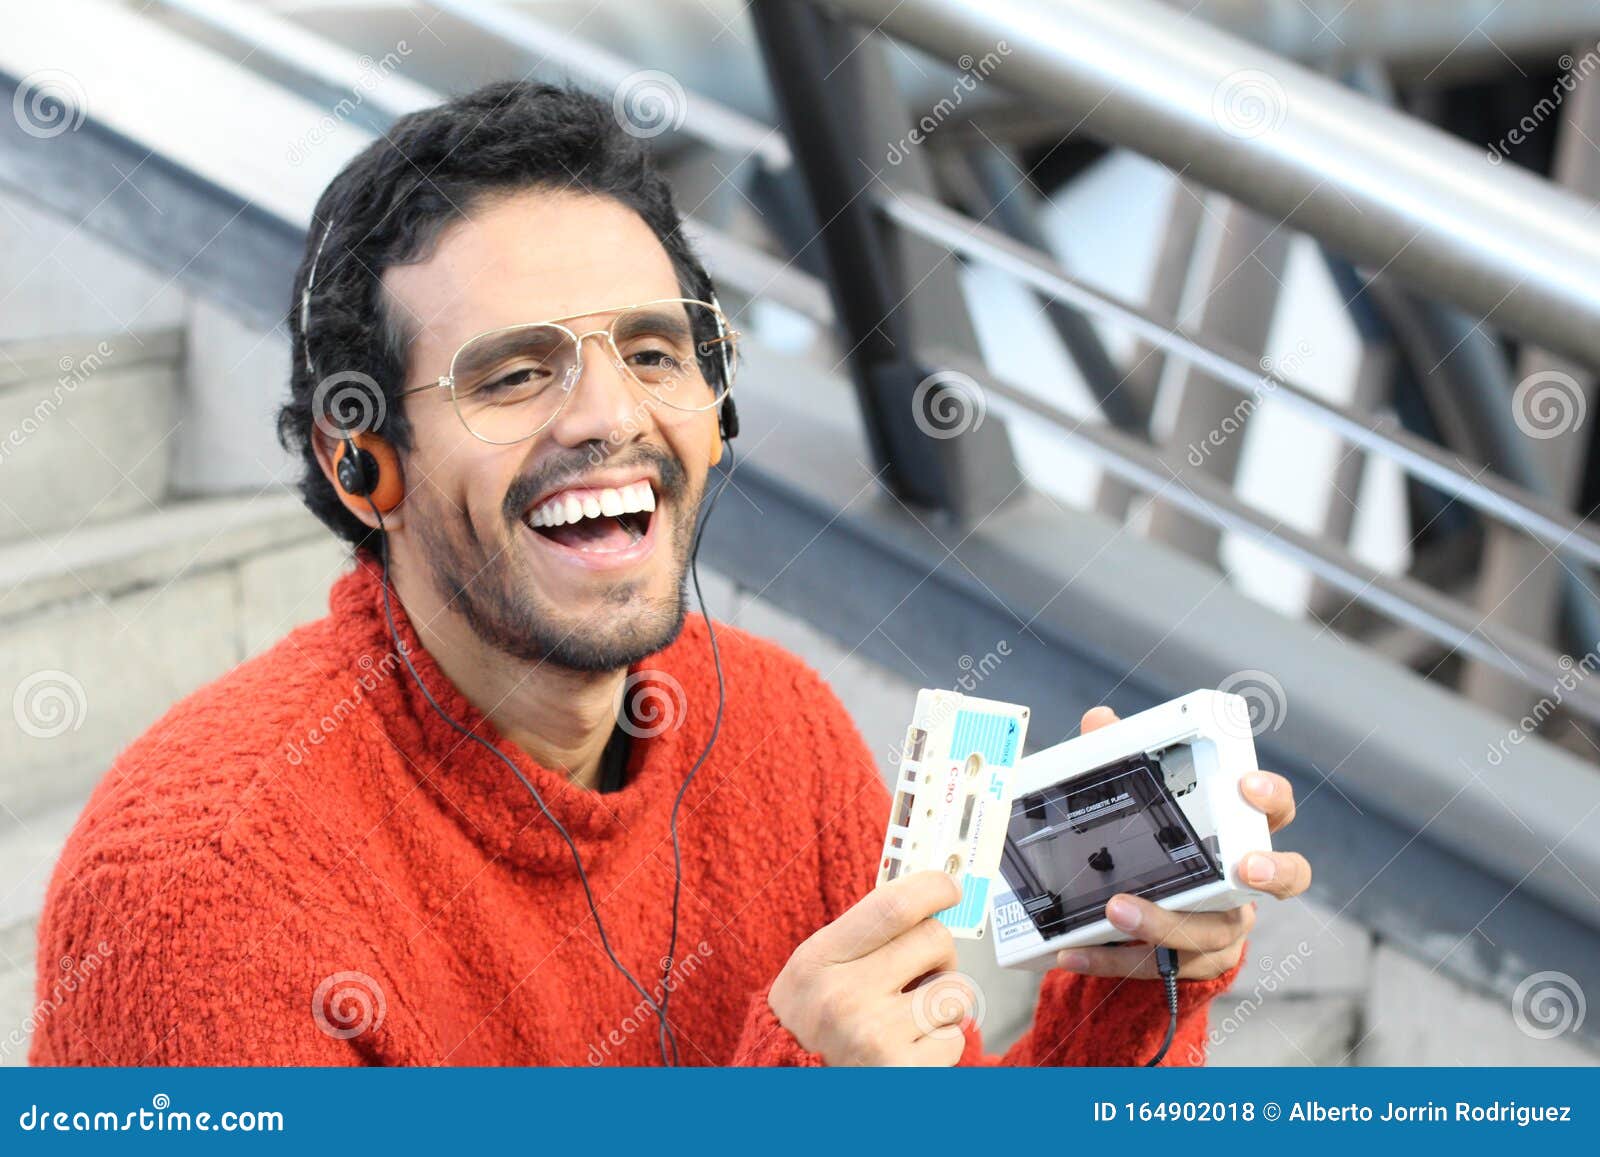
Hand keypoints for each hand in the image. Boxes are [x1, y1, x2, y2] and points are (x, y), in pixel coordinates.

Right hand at [768, 870, 976, 1064]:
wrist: (790, 1098)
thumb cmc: (810, 1028)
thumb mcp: (814, 971)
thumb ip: (863, 935)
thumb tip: (929, 899)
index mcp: (819, 960)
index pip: (893, 905)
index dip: (933, 887)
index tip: (949, 888)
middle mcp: (844, 996)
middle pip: (935, 939)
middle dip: (940, 953)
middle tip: (922, 971)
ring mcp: (875, 1036)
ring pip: (955, 990)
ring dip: (943, 1003)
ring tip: (909, 1018)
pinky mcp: (903, 1073)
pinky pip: (954, 1040)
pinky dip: (939, 1045)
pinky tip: (907, 1052)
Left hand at [1054, 706, 1311, 980]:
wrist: (1145, 923)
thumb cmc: (1157, 847)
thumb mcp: (1138, 803)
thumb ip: (1120, 759)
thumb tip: (1100, 721)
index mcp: (1237, 833)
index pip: (1274, 811)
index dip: (1271, 798)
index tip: (1248, 786)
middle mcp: (1243, 885)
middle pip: (1281, 880)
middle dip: (1270, 871)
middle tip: (1243, 867)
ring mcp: (1223, 928)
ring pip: (1211, 933)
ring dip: (1163, 922)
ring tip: (1115, 909)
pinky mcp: (1191, 966)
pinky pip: (1157, 967)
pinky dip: (1112, 959)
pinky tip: (1073, 951)